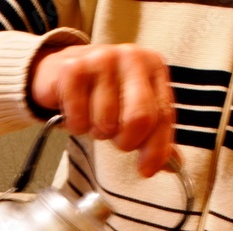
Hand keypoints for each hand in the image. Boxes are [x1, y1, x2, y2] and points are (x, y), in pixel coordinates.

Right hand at [29, 44, 174, 176]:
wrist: (60, 71)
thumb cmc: (102, 92)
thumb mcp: (133, 107)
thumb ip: (153, 134)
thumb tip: (172, 166)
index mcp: (153, 66)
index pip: (162, 115)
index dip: (156, 148)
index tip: (146, 170)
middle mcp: (130, 58)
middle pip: (138, 118)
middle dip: (125, 140)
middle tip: (114, 137)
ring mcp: (101, 60)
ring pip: (105, 121)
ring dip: (96, 131)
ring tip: (92, 117)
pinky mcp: (73, 69)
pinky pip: (78, 117)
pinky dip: (76, 125)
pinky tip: (76, 113)